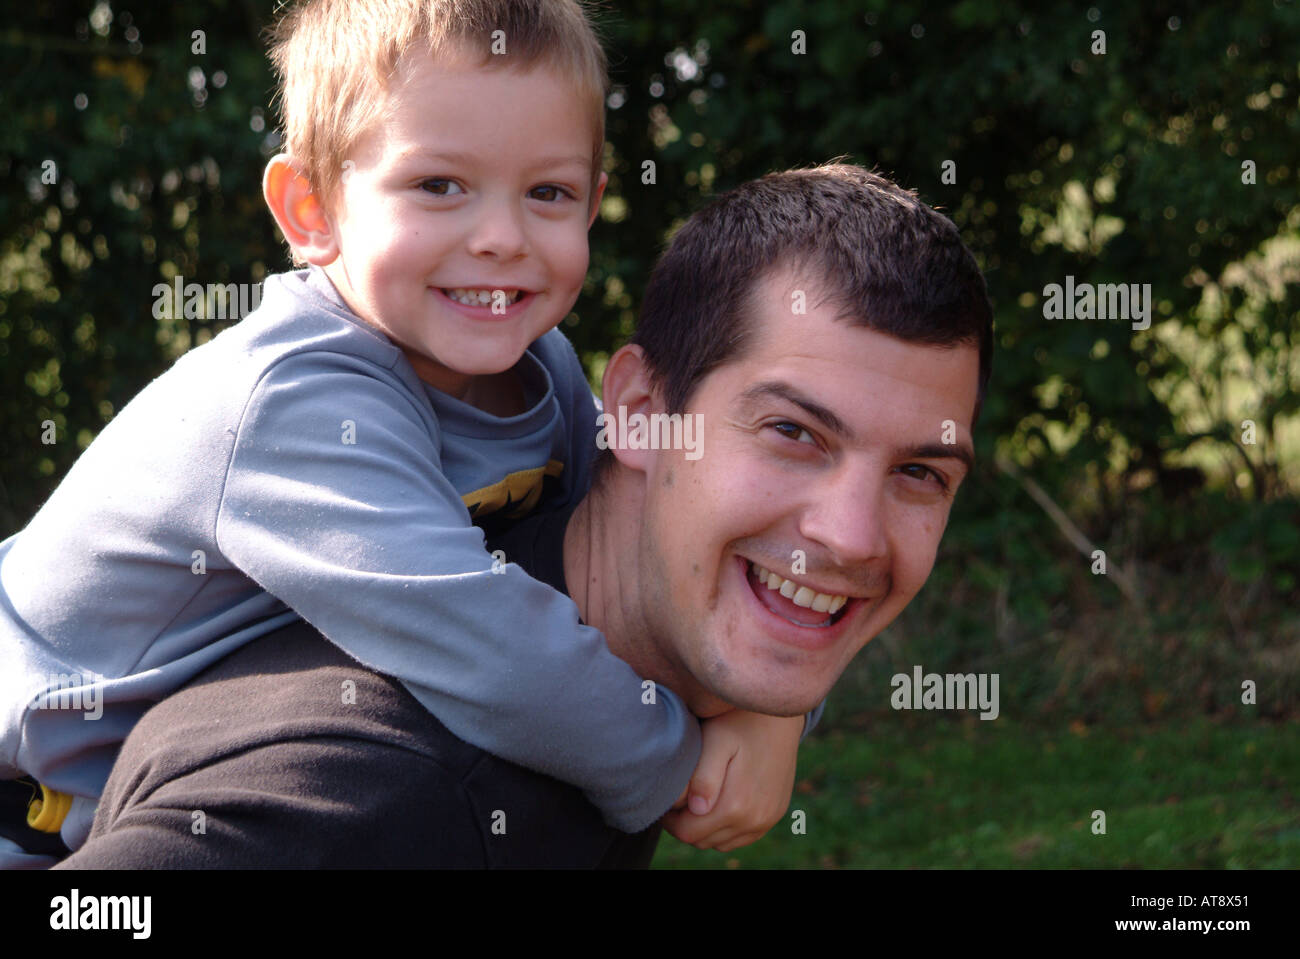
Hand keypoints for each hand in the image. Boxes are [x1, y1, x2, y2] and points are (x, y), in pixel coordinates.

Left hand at [661, 709, 803, 851]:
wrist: (780, 714)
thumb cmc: (740, 722)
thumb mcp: (716, 740)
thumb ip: (703, 777)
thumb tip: (696, 809)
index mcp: (736, 805)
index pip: (688, 833)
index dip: (670, 820)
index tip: (665, 799)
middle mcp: (754, 819)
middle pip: (703, 840)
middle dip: (685, 823)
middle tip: (679, 797)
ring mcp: (767, 819)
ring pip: (721, 842)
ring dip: (705, 828)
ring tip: (697, 798)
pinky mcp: (775, 814)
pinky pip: (742, 837)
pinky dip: (726, 828)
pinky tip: (719, 801)